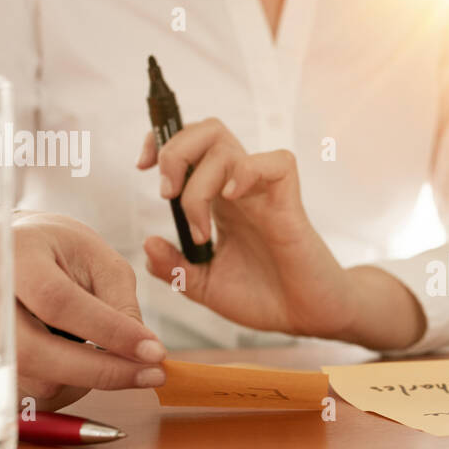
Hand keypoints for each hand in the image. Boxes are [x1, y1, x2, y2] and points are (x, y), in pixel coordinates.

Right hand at [0, 212, 166, 411]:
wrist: (5, 250)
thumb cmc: (55, 251)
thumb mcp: (98, 259)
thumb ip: (120, 303)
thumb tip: (143, 353)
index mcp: (12, 252)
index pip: (58, 301)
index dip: (109, 332)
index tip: (154, 352)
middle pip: (34, 351)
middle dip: (99, 371)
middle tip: (149, 376)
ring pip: (30, 376)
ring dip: (82, 377)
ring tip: (108, 354)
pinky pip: (23, 386)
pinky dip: (60, 380)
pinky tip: (73, 357)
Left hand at [137, 120, 424, 349]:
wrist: (306, 318)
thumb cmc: (265, 298)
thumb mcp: (206, 287)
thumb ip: (174, 268)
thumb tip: (148, 243)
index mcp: (218, 202)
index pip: (191, 147)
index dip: (162, 143)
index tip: (142, 167)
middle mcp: (239, 190)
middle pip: (207, 131)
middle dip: (174, 152)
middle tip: (167, 196)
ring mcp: (264, 194)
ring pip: (227, 146)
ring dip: (198, 181)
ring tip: (199, 227)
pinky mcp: (290, 205)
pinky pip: (277, 163)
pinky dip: (247, 172)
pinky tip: (233, 202)